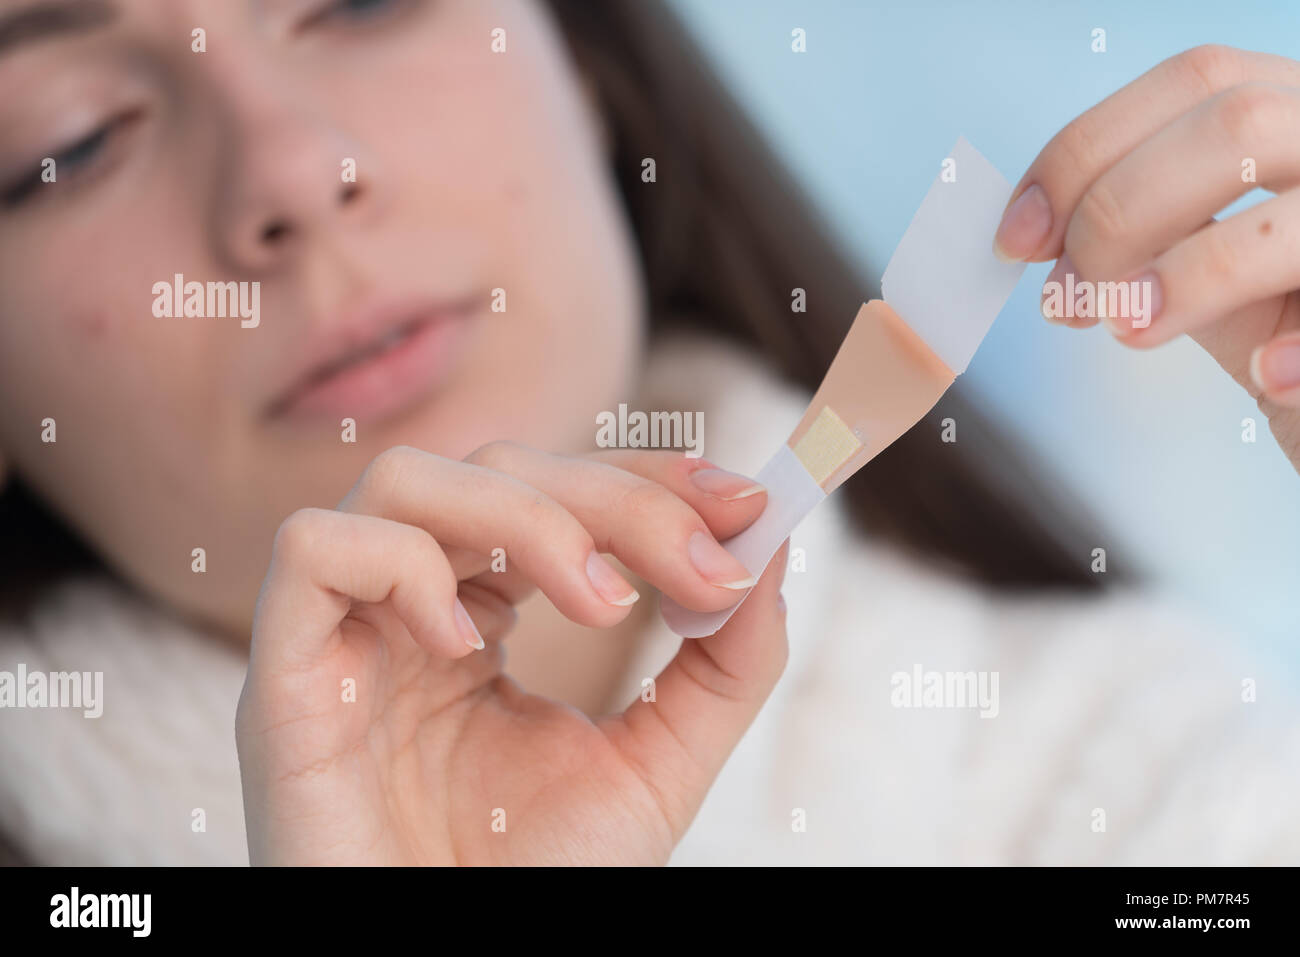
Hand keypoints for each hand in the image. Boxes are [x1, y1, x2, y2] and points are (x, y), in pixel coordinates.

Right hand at [235, 443, 786, 864]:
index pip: (557, 488)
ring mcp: (345, 633)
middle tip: (701, 566)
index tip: (746, 501)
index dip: (648, 476)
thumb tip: (772, 552)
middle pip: (497, 467)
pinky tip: (468, 648)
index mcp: (483, 614)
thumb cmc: (534, 885)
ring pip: (407, 480)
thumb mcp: (657, 766)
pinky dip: (404, 567)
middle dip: (618, 500)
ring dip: (528, 516)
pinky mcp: (282, 675)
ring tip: (602, 605)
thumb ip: (721, 668)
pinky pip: (314, 551)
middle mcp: (409, 606)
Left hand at [994, 45, 1299, 473]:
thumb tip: (1031, 229)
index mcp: (1296, 111)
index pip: (1194, 80)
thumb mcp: (1196, 256)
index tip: (1017, 235)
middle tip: (1069, 295)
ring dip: (1191, 275)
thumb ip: (1133, 230)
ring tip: (1130, 328)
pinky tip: (1268, 375)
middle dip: (1121, 211)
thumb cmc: (1273, 315)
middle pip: (1237, 124)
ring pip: (1293, 214)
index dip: (1087, 150)